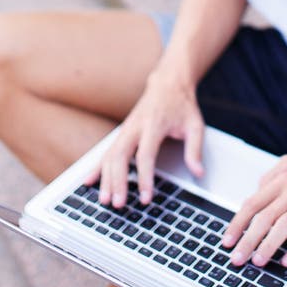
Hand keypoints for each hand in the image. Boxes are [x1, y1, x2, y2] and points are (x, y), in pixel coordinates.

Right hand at [86, 63, 204, 207]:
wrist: (168, 83)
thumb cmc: (182, 105)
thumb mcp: (195, 124)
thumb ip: (195, 149)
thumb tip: (198, 173)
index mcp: (154, 124)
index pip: (145, 155)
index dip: (145, 178)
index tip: (146, 197)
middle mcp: (135, 126)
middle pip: (120, 156)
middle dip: (117, 181)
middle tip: (118, 203)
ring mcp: (126, 129)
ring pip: (110, 155)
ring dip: (105, 178)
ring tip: (104, 201)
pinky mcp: (122, 132)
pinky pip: (106, 152)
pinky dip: (97, 167)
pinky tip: (89, 182)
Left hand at [222, 153, 286, 267]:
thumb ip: (273, 179)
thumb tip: (255, 198)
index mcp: (282, 175)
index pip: (252, 202)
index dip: (237, 223)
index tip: (227, 239)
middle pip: (263, 216)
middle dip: (246, 240)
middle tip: (236, 258)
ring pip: (282, 225)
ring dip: (267, 246)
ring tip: (257, 261)